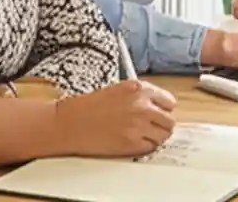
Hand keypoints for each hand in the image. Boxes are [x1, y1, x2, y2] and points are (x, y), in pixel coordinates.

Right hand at [53, 80, 176, 156]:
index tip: (158, 114)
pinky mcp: (131, 143)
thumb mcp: (119, 90)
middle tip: (151, 128)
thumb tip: (158, 108)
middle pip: (169, 121)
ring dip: (155, 137)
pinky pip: (149, 148)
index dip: (163, 110)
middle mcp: (142, 106)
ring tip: (141, 136)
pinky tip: (131, 142)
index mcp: (140, 89)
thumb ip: (141, 96)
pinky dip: (144, 147)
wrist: (67, 123)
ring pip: (163, 136)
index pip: (169, 102)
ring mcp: (138, 125)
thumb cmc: (88, 107)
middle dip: (161, 125)